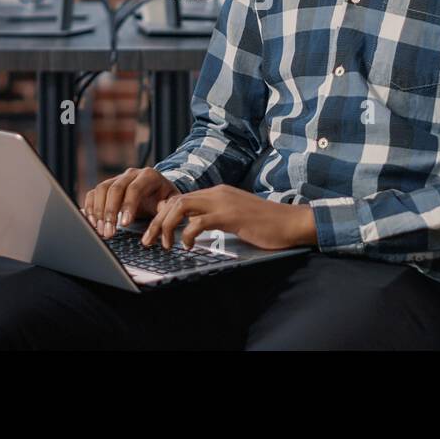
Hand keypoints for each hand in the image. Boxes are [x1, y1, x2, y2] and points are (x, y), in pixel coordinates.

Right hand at [81, 167, 179, 238]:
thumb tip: (160, 214)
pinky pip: (94, 193)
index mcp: (149, 175)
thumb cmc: (165, 199)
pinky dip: (91, 207)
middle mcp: (131, 174)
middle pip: (115, 189)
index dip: (128, 206)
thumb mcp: (172, 202)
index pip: (134, 189)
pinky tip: (93, 222)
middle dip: (110, 212)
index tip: (125, 224)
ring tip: (100, 230)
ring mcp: (117, 178)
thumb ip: (167, 207)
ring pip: (101, 189)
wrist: (158, 191)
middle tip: (108, 232)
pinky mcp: (107, 186)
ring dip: (98, 211)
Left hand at [140, 184, 316, 250]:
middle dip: (157, 221)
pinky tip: (187, 245)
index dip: (163, 214)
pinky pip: (198, 222)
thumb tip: (192, 227)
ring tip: (163, 244)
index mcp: (217, 193)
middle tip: (148, 240)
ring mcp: (223, 202)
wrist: (291, 222)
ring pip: (181, 207)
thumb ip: (214, 218)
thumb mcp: (234, 218)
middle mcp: (217, 193)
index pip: (180, 198)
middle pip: (175, 201)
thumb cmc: (266, 224)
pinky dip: (187, 234)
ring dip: (166, 226)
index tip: (156, 231)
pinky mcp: (230, 216)